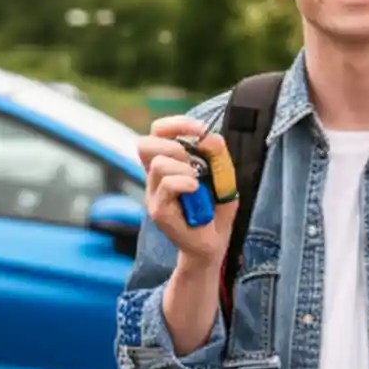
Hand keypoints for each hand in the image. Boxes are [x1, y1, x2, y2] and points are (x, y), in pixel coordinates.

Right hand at [138, 115, 237, 270]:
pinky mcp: (159, 211)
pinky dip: (184, 182)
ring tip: (197, 181)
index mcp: (167, 162)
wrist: (213, 244)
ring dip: (183, 166)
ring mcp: (154, 194)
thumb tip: (208, 136)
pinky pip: (166, 186)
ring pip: (158, 164)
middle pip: (145, 143)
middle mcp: (154, 177)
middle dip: (174, 144)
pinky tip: (195, 190)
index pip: (157, 131)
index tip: (200, 129)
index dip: (175, 123)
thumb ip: (218, 155)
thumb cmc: (215, 209)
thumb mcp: (224, 177)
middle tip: (194, 162)